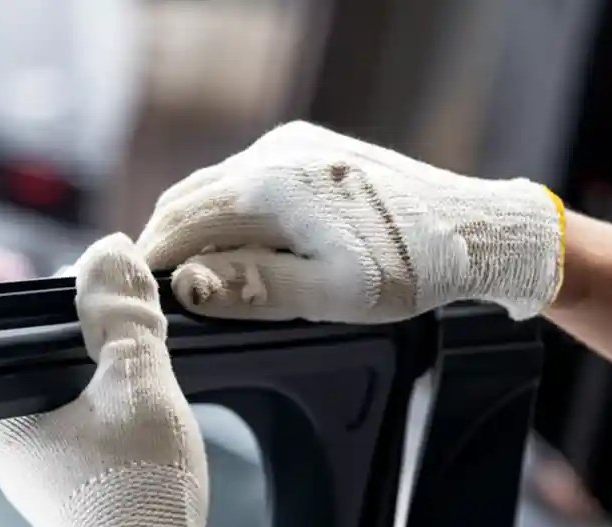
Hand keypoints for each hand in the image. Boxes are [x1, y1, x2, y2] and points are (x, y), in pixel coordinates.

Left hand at [0, 234, 208, 526]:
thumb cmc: (138, 496)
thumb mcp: (138, 382)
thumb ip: (122, 315)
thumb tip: (109, 253)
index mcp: (5, 417)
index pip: (42, 340)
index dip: (96, 325)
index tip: (133, 336)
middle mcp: (11, 453)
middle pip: (72, 378)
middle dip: (118, 377)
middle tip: (151, 399)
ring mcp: (42, 486)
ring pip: (92, 417)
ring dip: (128, 414)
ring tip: (153, 436)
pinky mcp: (74, 510)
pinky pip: (104, 457)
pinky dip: (130, 452)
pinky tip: (150, 465)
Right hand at [138, 121, 565, 322]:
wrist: (474, 229)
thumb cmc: (410, 269)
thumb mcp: (331, 296)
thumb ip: (252, 289)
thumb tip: (186, 285)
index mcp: (274, 187)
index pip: (182, 221)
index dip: (152, 258)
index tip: (136, 289)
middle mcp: (276, 153)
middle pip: (190, 197)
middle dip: (166, 240)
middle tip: (154, 285)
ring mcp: (292, 144)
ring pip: (215, 185)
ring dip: (196, 224)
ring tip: (191, 270)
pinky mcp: (308, 145)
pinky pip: (244, 176)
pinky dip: (227, 209)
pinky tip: (236, 243)